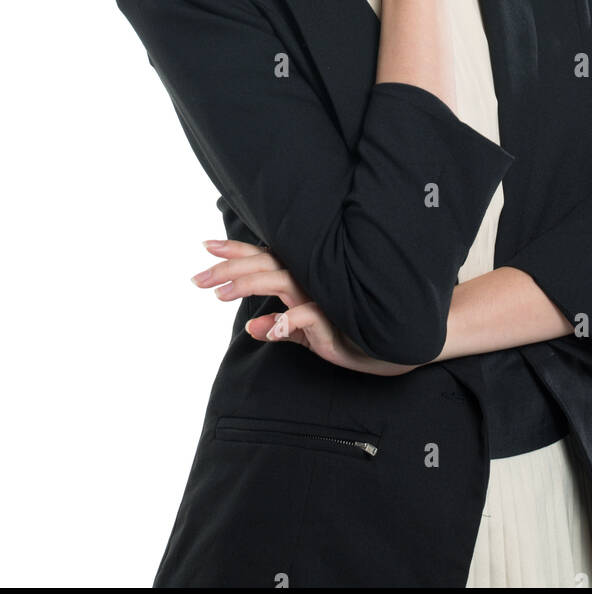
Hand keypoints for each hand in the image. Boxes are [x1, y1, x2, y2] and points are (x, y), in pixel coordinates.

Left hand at [192, 237, 417, 375]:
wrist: (393, 347)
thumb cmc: (350, 335)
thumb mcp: (308, 334)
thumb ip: (281, 327)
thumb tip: (252, 326)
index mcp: (302, 280)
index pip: (265, 259)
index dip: (236, 252)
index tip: (205, 246)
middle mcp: (311, 281)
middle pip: (265, 265)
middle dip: (229, 268)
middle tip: (197, 278)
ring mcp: (324, 297)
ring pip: (282, 281)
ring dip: (249, 285)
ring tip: (220, 295)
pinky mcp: (338, 319)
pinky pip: (310, 316)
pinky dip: (289, 321)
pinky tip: (267, 330)